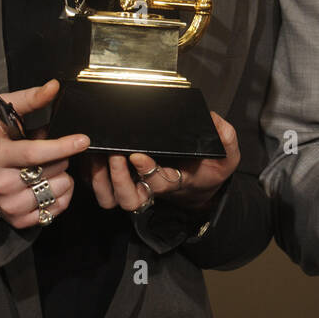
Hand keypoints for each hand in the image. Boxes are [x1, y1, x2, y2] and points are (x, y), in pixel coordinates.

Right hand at [0, 80, 89, 228]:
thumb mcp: (4, 112)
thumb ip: (30, 99)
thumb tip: (54, 86)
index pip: (34, 154)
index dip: (62, 146)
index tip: (83, 140)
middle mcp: (0, 183)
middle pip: (51, 171)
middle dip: (62, 157)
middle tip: (52, 151)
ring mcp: (9, 205)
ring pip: (57, 190)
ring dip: (63, 176)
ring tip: (48, 167)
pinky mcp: (18, 220)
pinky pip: (56, 209)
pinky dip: (62, 194)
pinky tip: (50, 182)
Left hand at [87, 111, 239, 214]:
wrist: (200, 181)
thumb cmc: (210, 167)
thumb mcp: (228, 155)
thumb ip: (226, 138)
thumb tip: (213, 119)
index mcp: (176, 182)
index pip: (159, 182)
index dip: (147, 172)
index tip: (138, 156)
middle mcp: (153, 188)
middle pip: (130, 197)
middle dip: (119, 178)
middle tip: (115, 154)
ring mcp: (137, 187)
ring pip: (113, 197)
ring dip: (102, 178)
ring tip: (98, 154)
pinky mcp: (124, 181)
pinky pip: (103, 186)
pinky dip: (93, 174)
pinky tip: (90, 154)